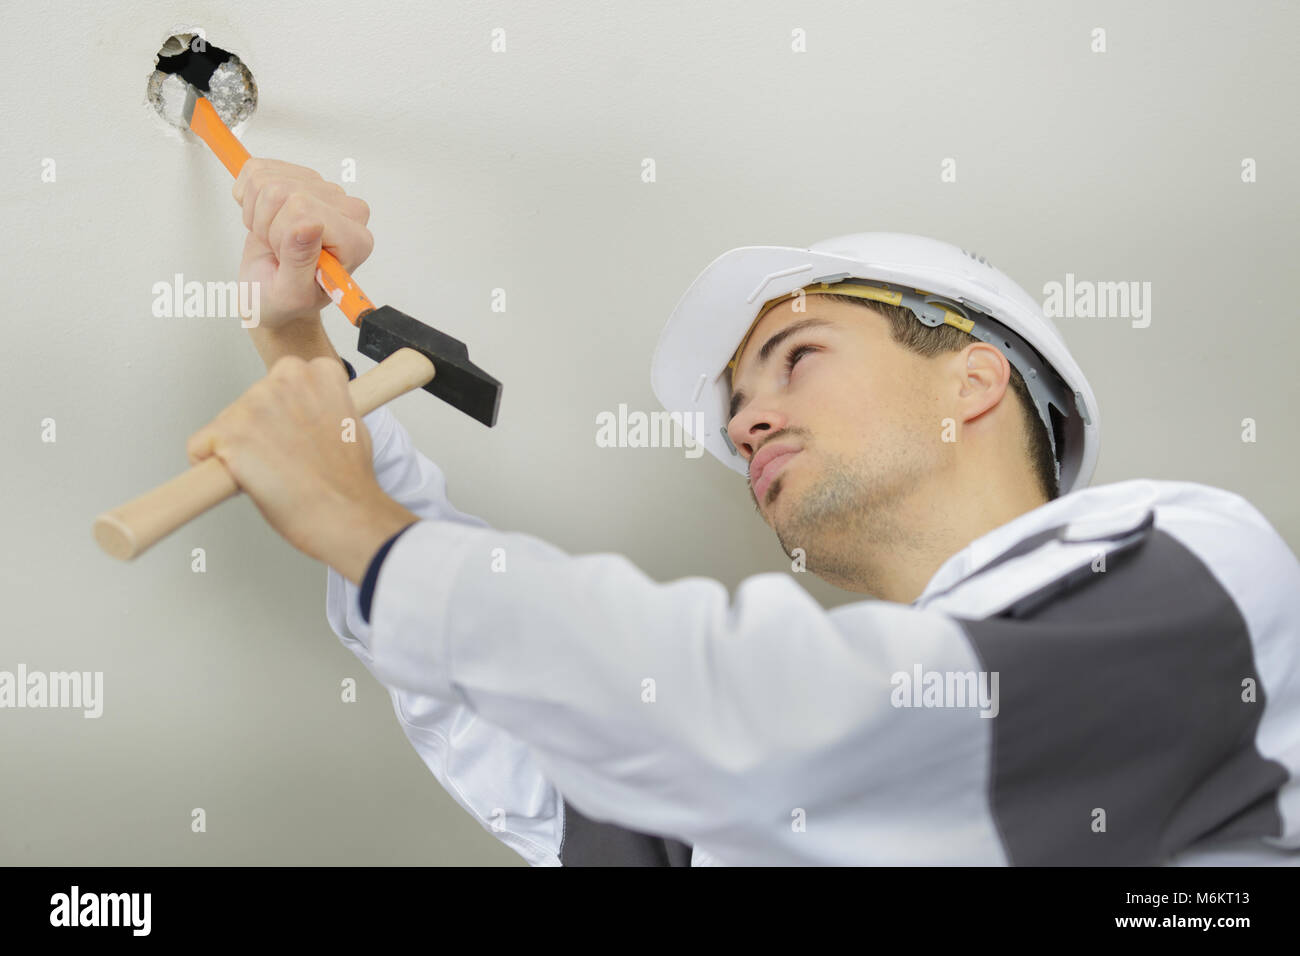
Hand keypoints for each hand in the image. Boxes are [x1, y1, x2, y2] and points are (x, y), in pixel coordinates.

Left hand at [185, 355, 417, 582]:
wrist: (344, 514)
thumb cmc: (348, 481)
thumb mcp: (352, 426)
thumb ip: (324, 407)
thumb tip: (305, 416)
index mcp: (319, 373)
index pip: (284, 382)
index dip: (286, 415)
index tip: (294, 434)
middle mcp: (286, 377)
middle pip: (251, 401)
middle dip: (260, 430)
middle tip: (285, 460)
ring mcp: (255, 404)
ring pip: (226, 424)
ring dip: (239, 448)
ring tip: (274, 472)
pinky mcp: (229, 432)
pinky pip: (199, 447)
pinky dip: (210, 465)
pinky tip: (242, 478)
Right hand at [231, 158, 373, 329]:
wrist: (272, 294)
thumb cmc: (285, 300)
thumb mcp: (291, 293)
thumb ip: (301, 262)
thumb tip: (310, 224)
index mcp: (354, 240)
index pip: (303, 209)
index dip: (281, 235)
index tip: (287, 259)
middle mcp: (346, 211)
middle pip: (283, 191)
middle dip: (268, 226)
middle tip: (278, 251)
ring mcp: (324, 190)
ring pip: (266, 180)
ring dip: (258, 214)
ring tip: (273, 239)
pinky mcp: (299, 177)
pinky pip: (257, 170)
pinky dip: (248, 198)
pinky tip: (264, 219)